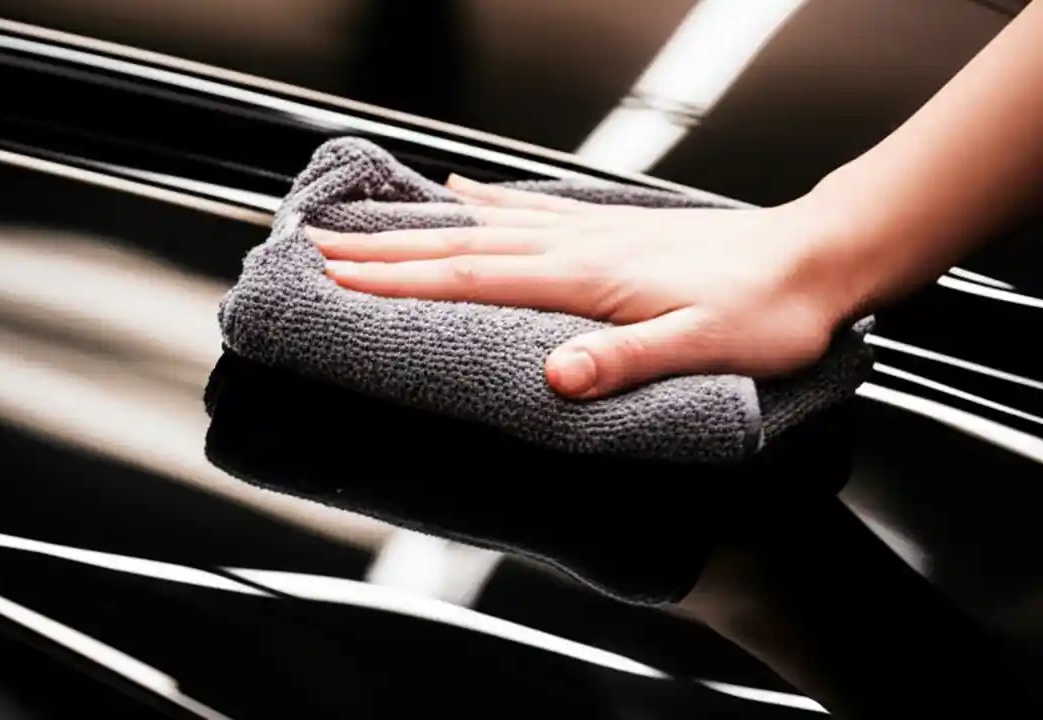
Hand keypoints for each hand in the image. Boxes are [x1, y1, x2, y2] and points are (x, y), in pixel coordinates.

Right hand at [309, 176, 852, 398]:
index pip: (470, 278)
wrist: (813, 259)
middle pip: (458, 246)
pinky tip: (460, 192)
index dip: (399, 281)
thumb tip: (556, 375)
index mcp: (583, 277)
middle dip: (383, 250)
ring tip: (364, 222)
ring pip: (481, 225)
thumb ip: (627, 359)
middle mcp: (573, 246)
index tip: (339, 277)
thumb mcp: (703, 346)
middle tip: (320, 247)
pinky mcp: (605, 230)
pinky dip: (482, 202)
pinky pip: (526, 210)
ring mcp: (586, 233)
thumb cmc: (764, 310)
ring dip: (416, 226)